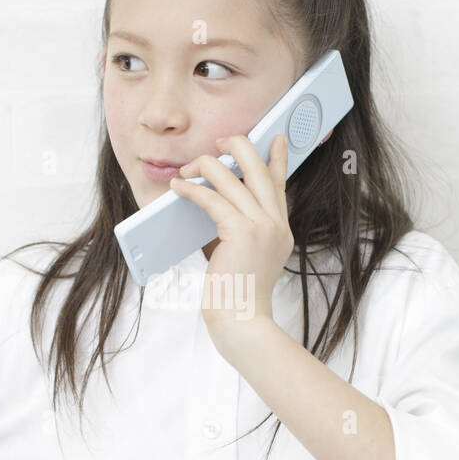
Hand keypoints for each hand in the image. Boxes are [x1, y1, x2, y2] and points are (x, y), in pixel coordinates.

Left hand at [168, 132, 292, 345]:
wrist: (244, 321)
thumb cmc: (239, 296)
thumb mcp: (248, 258)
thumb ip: (239, 231)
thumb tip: (214, 205)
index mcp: (280, 230)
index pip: (280, 184)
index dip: (277, 158)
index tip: (274, 138)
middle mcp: (275, 224)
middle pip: (259, 169)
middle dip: (238, 147)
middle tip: (219, 141)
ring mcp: (262, 227)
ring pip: (233, 177)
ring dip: (205, 167)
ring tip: (186, 170)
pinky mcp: (242, 232)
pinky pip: (213, 199)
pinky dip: (192, 190)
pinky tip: (178, 187)